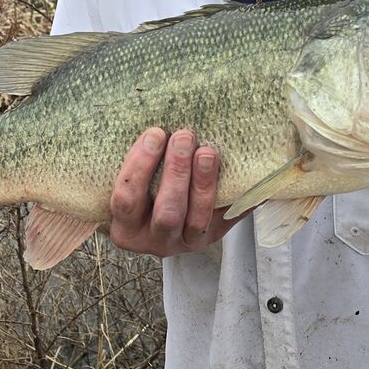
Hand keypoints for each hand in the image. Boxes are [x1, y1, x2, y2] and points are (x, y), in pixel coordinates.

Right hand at [108, 127, 239, 256]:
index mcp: (126, 228)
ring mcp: (186, 241)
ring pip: (197, 219)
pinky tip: (242, 174)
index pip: (127, 199)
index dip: (140, 166)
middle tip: (184, 136)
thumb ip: (141, 160)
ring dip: (204, 183)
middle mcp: (155, 240)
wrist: (162, 215)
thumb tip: (157, 126)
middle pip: (167, 213)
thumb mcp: (132, 181)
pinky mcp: (214, 235)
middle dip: (177, 173)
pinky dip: (236, 196)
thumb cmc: (143, 189)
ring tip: (208, 152)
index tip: (155, 133)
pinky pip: (227, 217)